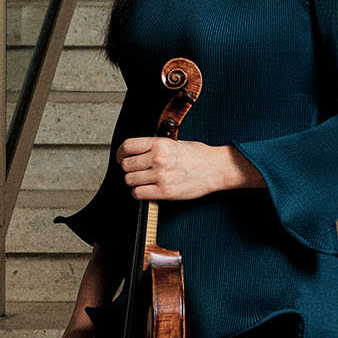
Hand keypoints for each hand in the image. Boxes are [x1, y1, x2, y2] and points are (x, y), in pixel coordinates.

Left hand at [118, 137, 259, 200]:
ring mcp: (161, 176)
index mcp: (160, 144)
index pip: (128, 146)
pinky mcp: (165, 192)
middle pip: (127, 165)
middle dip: (128, 169)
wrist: (217, 168)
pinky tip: (146, 190)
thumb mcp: (176, 143)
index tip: (121, 158)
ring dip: (134, 182)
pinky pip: (138, 194)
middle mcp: (158, 158)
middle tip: (135, 171)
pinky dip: (139, 193)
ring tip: (143, 181)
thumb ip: (155, 147)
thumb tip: (137, 153)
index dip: (121, 154)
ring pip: (130, 180)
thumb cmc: (199, 156)